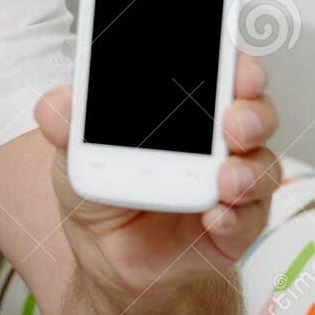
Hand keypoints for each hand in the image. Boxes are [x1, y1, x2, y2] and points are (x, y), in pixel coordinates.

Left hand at [33, 52, 280, 299]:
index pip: (219, 70)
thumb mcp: (74, 154)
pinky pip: (247, 221)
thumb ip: (67, 127)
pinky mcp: (234, 229)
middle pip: (254, 111)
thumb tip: (54, 103)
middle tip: (234, 120)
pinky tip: (216, 217)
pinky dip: (234, 218)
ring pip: (261, 166)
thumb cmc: (104, 189)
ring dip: (248, 169)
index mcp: (187, 106)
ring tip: (225, 178)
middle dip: (251, 109)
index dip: (233, 60)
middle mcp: (219, 139)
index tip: (233, 60)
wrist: (106, 255)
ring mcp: (231, 184)